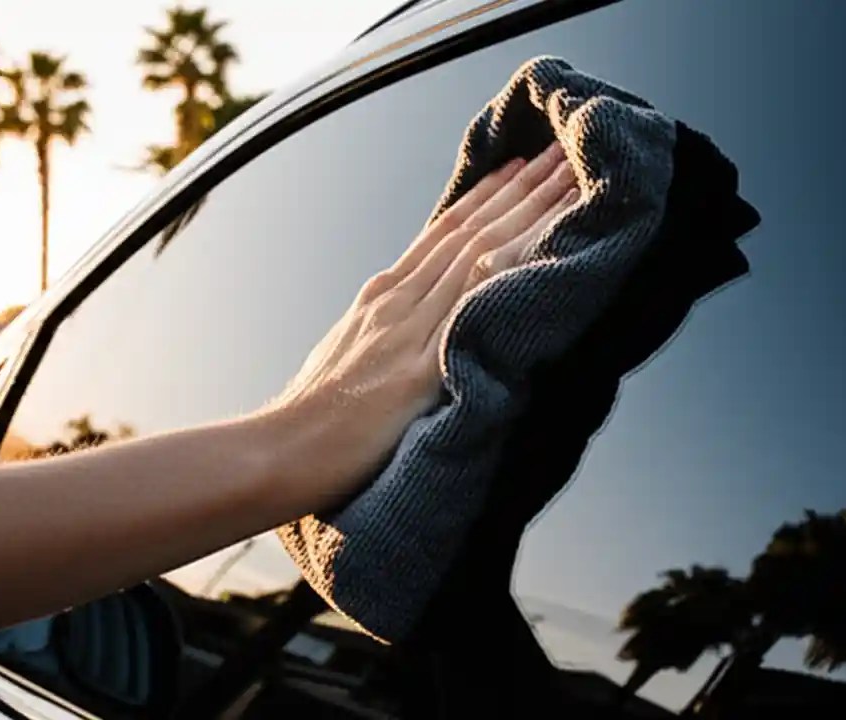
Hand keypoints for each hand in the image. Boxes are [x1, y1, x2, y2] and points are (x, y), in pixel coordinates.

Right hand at [265, 142, 577, 501]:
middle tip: (562, 150)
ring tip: (567, 177)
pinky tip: (543, 245)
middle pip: (471, 231)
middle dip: (521, 188)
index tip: (520, 166)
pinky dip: (510, 270)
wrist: (278, 452)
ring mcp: (409, 331)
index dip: (486, 196)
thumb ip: (382, 335)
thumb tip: (406, 332)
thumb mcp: (345, 357)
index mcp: (381, 297)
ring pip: (480, 253)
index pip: (444, 233)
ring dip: (528, 211)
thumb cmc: (310, 420)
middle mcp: (398, 301)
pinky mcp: (420, 370)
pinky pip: (474, 308)